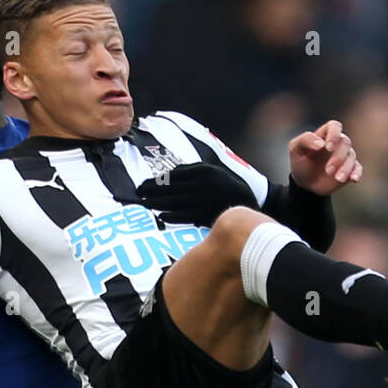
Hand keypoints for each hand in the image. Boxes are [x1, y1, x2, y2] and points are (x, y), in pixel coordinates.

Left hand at [138, 162, 256, 224]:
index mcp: (202, 170)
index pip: (173, 175)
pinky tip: (162, 216)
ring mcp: (204, 199)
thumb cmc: (229, 186)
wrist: (250, 203)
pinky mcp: (207, 214)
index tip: (144, 184)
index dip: (156, 180)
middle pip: (171, 188)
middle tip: (137, 193)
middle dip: (152, 191)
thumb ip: (193, 171)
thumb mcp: (214, 171)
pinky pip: (186, 215)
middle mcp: (201, 184)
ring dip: (158, 203)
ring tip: (145, 204)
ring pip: (175, 201)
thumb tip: (170, 174)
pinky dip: (173, 216)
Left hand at [289, 121, 361, 195]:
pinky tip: (353, 179)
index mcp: (325, 134)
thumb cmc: (300, 161)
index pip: (335, 126)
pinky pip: (357, 168)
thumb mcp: (295, 148)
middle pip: (345, 143)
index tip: (327, 148)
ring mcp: (344, 156)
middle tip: (328, 170)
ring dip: (346, 168)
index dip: (334, 134)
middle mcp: (337, 143)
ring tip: (337, 178)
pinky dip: (357, 173)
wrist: (304, 182)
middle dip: (338, 157)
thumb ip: (306, 140)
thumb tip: (321, 143)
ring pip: (351, 156)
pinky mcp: (349, 168)